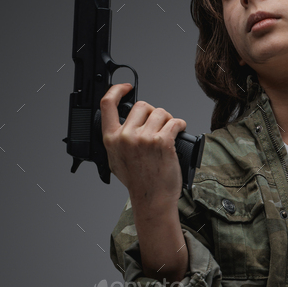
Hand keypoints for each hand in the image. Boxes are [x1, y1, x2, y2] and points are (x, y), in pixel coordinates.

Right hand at [100, 83, 185, 207]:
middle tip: (158, 125)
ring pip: (160, 113)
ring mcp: (144, 139)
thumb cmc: (137, 182)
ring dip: (168, 120)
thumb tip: (122, 125)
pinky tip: (179, 131)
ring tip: (168, 132)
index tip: (126, 87)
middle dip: (153, 113)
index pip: (107, 104)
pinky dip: (180, 125)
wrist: (152, 199)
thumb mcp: (115, 160)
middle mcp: (126, 136)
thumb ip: (116, 141)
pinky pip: (175, 122)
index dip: (117, 90)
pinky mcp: (163, 142)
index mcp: (111, 139)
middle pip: (142, 106)